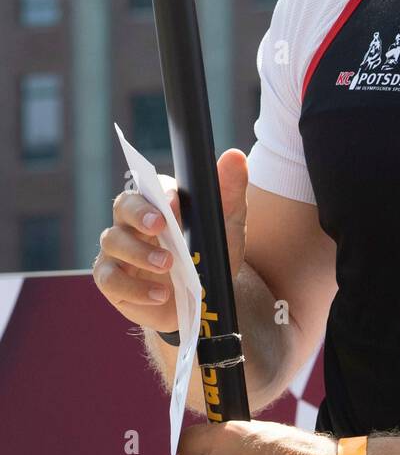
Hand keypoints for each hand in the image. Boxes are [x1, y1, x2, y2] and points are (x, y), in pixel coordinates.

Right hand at [92, 148, 249, 331]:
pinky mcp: (111, 280)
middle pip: (124, 206)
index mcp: (159, 202)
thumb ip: (229, 190)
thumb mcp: (227, 224)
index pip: (152, 187)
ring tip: (167, 265)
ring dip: (139, 253)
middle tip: (160, 226)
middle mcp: (133, 221)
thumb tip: (234, 155)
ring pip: (113, 241)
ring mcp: (119, 250)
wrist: (205, 299)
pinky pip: (109, 279)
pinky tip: (159, 294)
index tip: (173, 202)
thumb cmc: (210, 254)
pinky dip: (134, 288)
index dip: (159, 194)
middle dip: (140, 214)